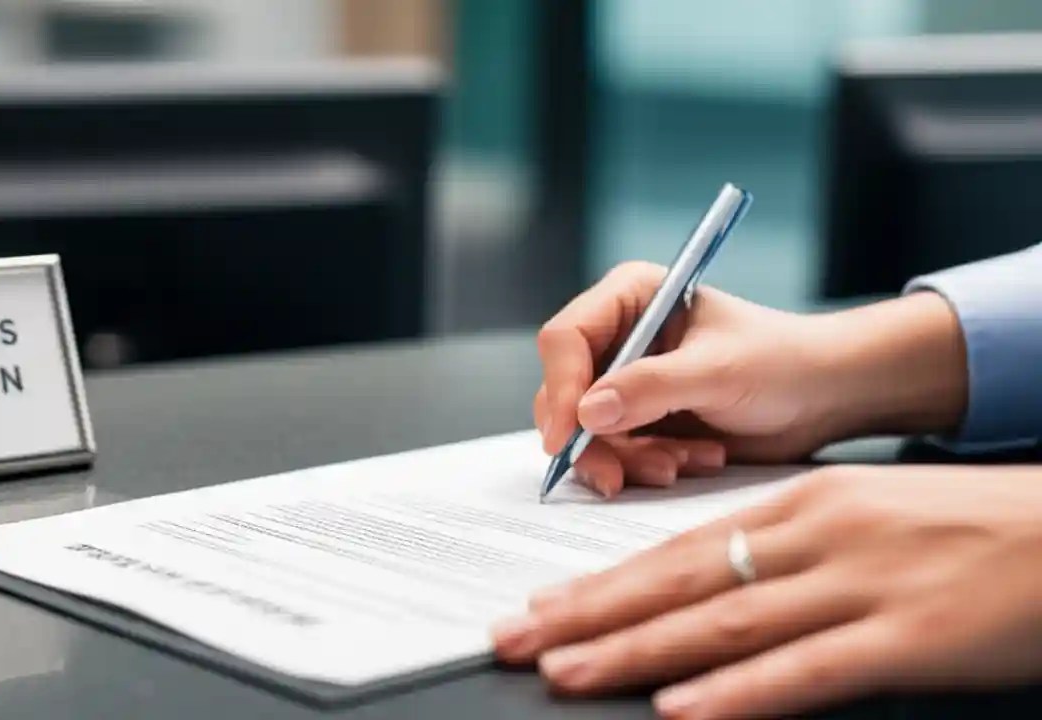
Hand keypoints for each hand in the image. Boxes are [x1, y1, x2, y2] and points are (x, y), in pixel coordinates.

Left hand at [492, 465, 1041, 717]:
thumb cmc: (973, 528)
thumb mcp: (865, 515)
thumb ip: (786, 545)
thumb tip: (709, 583)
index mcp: (803, 505)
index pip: (679, 546)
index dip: (603, 581)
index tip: (542, 603)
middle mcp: (817, 537)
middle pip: (679, 580)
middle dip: (588, 614)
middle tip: (515, 637)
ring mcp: (859, 586)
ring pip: (723, 623)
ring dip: (634, 651)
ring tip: (565, 671)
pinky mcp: (907, 639)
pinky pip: (806, 670)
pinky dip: (738, 693)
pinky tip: (681, 710)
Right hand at [535, 262, 966, 495]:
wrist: (825, 397)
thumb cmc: (783, 362)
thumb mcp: (718, 372)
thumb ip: (650, 388)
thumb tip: (586, 414)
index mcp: (630, 297)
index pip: (565, 339)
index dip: (560, 387)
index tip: (569, 436)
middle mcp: (618, 337)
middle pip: (564, 392)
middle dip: (591, 440)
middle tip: (616, 476)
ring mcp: (625, 381)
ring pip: (585, 432)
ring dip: (628, 458)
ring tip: (682, 463)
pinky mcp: (638, 421)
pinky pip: (614, 453)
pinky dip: (647, 466)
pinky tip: (696, 458)